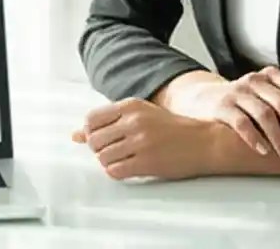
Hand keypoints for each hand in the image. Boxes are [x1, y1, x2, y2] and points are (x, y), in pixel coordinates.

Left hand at [71, 97, 211, 180]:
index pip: (91, 120)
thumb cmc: (172, 129)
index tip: (102, 139)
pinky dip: (118, 172)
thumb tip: (74, 136)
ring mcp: (140, 142)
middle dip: (100, 150)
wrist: (205, 141)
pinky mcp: (147, 162)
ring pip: (103, 158)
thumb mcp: (141, 116)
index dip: (91, 133)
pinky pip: (115, 171)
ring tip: (126, 159)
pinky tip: (130, 168)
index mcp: (131, 106)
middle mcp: (133, 122)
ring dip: (110, 162)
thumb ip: (109, 123)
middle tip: (116, 151)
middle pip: (94, 141)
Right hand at [154, 67, 279, 161]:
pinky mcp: (222, 106)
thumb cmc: (241, 101)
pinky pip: (241, 122)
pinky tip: (263, 150)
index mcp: (269, 76)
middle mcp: (254, 81)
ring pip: (264, 114)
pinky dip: (255, 138)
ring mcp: (236, 92)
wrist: (201, 100)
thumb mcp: (266, 94)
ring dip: (278, 137)